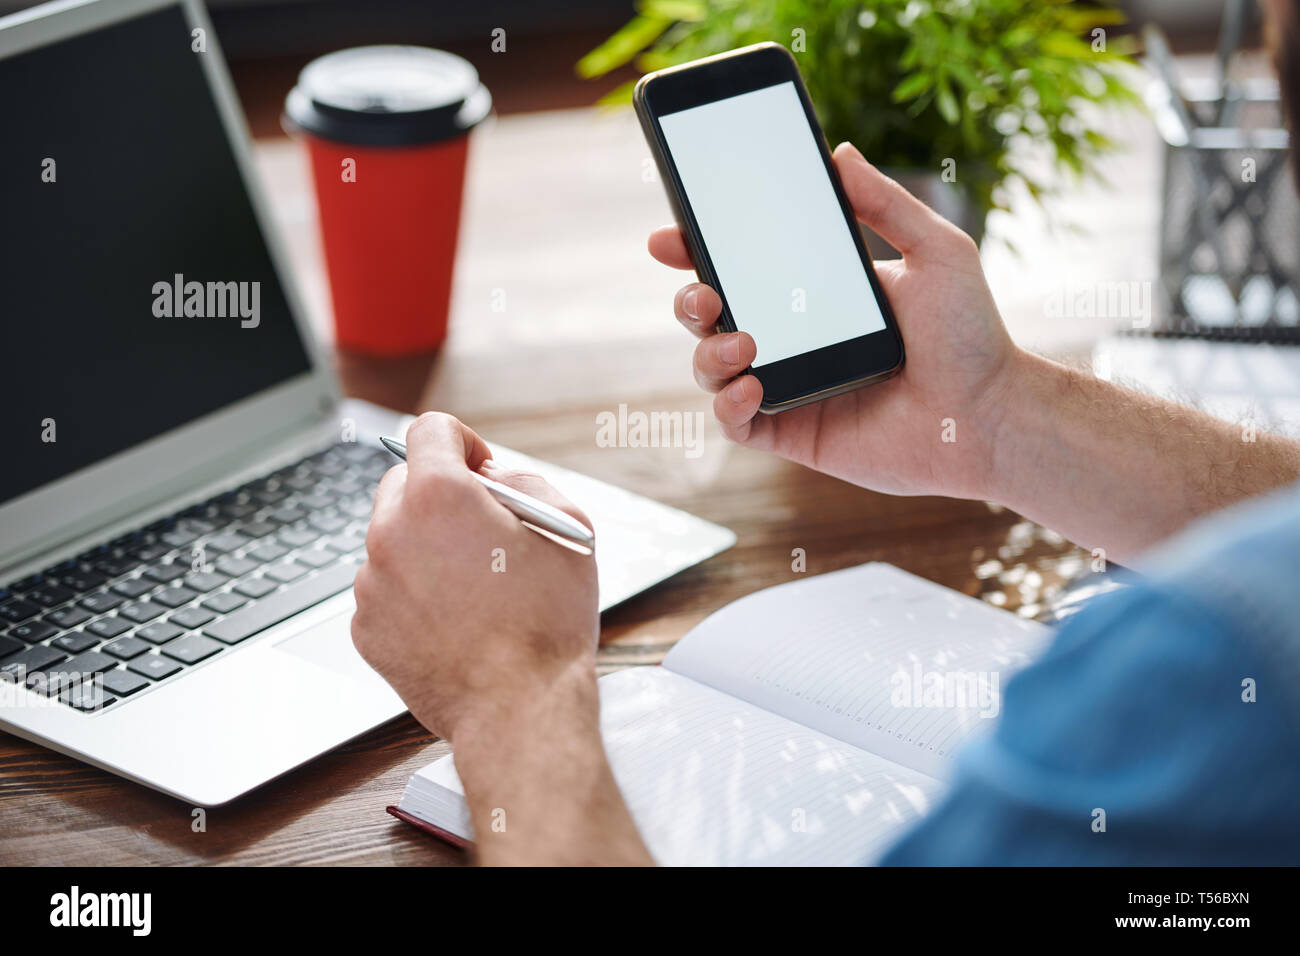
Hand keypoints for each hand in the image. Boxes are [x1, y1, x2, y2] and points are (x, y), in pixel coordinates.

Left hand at [350, 412, 599, 743]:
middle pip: (403, 482)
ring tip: (474, 587)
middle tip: (481, 530)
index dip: (463, 443)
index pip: (430, 430)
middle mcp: (391, 531)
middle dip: (440, 495)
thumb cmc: (548, 622)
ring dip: (425, 547)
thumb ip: (526, 482)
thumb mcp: (565, 529)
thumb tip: (494, 477)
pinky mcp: (366, 626)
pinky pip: (385, 590)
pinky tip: (454, 620)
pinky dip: (413, 594)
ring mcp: (371, 582)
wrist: (519, 709)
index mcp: (439, 495)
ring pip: (392, 539)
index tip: (481, 470)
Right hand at [648, 142, 1021, 499]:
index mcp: (817, 294)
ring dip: (708, 352)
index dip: (698, 251)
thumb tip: (840, 154)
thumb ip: (886, 204)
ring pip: (712, 368)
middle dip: (688, 301)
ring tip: (743, 343)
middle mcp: (795, 339)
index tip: (671, 235)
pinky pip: (735, 422)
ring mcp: (790, 386)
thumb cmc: (972, 338)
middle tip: (703, 293)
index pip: (744, 266)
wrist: (989, 415)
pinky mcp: (793, 432)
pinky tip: (752, 387)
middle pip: (712, 316)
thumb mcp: (936, 252)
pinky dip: (728, 405)